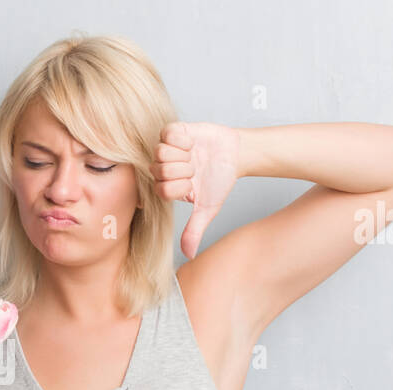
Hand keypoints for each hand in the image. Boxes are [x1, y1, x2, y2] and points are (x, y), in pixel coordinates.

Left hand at [152, 121, 240, 257]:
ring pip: (160, 152)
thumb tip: (189, 255)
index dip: (179, 186)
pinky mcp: (173, 131)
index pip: (160, 189)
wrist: (235, 155)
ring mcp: (166, 149)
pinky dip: (183, 139)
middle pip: (158, 170)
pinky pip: (167, 134)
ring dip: (183, 155)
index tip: (193, 184)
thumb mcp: (207, 208)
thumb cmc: (219, 181)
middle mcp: (162, 168)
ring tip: (193, 155)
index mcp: (166, 186)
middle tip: (194, 168)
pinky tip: (191, 142)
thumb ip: (194, 230)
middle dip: (182, 170)